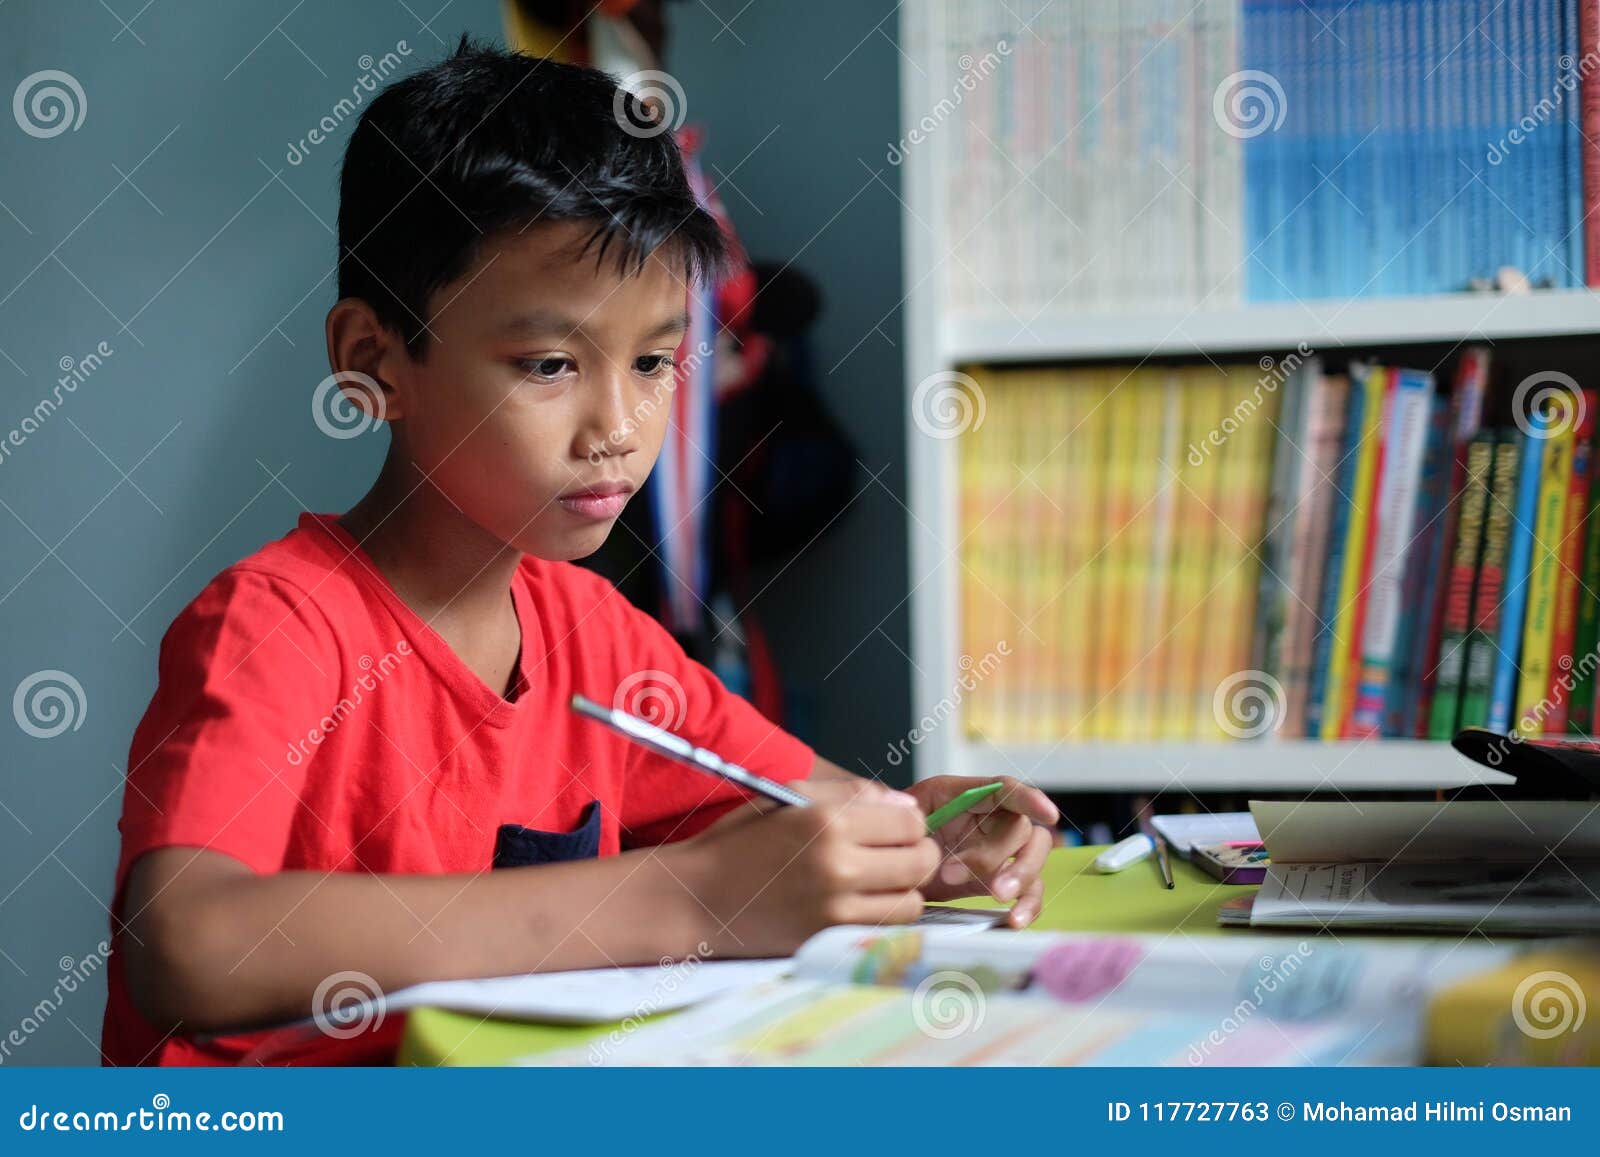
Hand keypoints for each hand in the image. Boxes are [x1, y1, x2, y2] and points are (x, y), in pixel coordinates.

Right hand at [679, 778, 940, 957]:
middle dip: (915, 852)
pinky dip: (883, 914)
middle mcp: (838, 866)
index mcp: (828, 821)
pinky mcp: (830, 940)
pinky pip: (886, 927)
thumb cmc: (741, 841)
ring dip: (902, 888)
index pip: (910, 821)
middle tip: (893, 852)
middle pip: (921, 861)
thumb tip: (903, 803)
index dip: (908, 821)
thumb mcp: (790, 796)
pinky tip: (861, 902)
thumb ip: (852, 793)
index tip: (892, 826)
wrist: (697, 898)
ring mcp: (835, 909)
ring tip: (877, 879)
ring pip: (912, 900)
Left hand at [907, 775, 1057, 927]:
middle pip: (1021, 829)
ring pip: (1034, 858)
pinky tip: (1015, 920)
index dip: (1028, 799)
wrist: (896, 870)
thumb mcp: (898, 817)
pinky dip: (1028, 906)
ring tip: (997, 896)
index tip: (1046, 813)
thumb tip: (910, 812)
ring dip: (1021, 876)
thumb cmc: (900, 836)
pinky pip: (1031, 892)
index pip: (1003, 790)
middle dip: (1000, 852)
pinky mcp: (1004, 883)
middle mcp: (992, 822)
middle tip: (966, 874)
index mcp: (967, 797)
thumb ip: (904, 814)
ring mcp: (1003, 853)